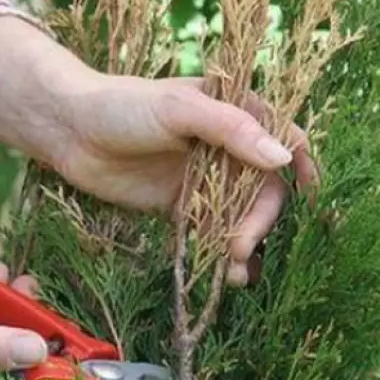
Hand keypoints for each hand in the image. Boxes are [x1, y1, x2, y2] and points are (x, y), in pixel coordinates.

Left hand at [0, 16, 317, 284]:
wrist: (68, 130)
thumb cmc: (122, 106)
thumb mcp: (179, 109)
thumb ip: (231, 130)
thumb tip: (282, 159)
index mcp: (233, 111)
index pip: (282, 136)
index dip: (300, 163)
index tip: (310, 192)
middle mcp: (225, 146)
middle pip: (263, 186)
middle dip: (261, 219)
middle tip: (241, 245)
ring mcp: (204, 178)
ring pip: (240, 214)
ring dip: (246, 243)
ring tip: (236, 273)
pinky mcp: (181, 205)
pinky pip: (211, 230)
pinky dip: (221, 252)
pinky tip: (224, 273)